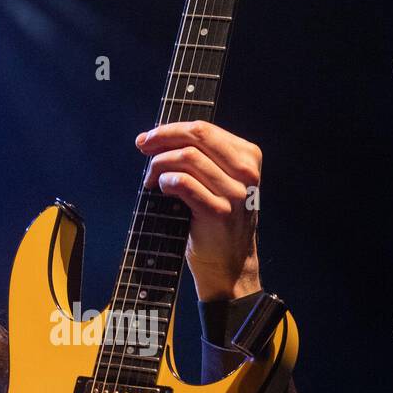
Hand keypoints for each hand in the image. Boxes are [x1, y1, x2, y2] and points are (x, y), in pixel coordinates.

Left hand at [136, 119, 261, 299]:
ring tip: (152, 179)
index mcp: (249, 157)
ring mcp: (235, 193)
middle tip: (143, 148)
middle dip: (163, 138)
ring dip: (160, 165)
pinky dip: (166, 182)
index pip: (205, 128)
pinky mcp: (219, 212)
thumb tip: (158, 136)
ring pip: (187, 157)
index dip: (171, 129)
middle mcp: (246, 173)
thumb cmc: (218, 220)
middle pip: (197, 136)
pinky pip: (183, 183)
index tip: (148, 138)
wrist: (229, 264)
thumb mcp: (220, 180)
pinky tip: (162, 189)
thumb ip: (201, 156)